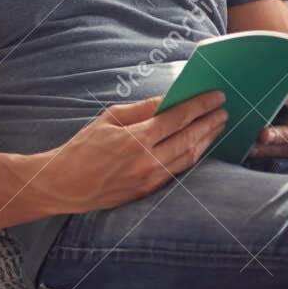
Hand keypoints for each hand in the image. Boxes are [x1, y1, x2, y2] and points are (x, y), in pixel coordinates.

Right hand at [49, 91, 226, 210]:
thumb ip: (142, 109)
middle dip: (210, 122)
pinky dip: (192, 155)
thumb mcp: (109, 118)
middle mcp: (148, 162)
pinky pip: (178, 171)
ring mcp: (150, 180)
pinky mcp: (149, 192)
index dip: (200, 105)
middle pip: (190, 138)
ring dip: (206, 140)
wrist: (64, 185)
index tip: (216, 96)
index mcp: (137, 139)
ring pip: (189, 157)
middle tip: (223, 110)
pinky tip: (200, 145)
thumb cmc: (83, 148)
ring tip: (217, 126)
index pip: (178, 118)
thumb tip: (169, 99)